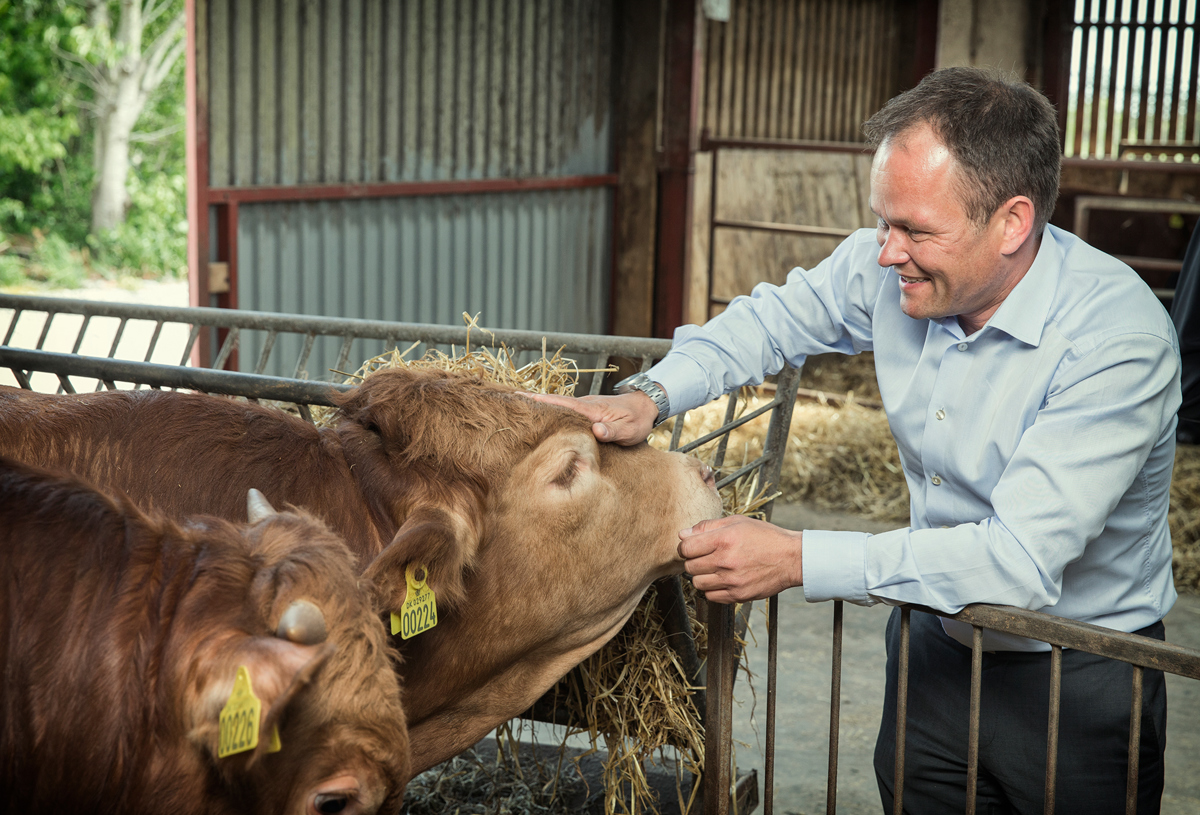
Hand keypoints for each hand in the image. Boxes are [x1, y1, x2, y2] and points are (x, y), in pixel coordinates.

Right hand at [522, 391, 658, 444]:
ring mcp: (585, 407)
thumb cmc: (638, 420)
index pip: (561, 404)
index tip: (520, 397)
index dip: (541, 401)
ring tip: (518, 409)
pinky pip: (565, 410)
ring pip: (558, 406)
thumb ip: (612, 432)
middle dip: (532, 401)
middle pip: (553, 402)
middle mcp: (584, 405)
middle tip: (509, 401)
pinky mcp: (587, 412)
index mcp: (590, 409)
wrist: (647, 406)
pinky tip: (543, 416)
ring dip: (540, 406)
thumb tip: (595, 431)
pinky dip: (551, 410)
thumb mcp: (629, 431)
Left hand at [678, 516, 802, 603]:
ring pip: (698, 583)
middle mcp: (725, 561)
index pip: (686, 548)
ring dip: (702, 576)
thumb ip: (707, 526)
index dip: (685, 547)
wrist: (791, 558)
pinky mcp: (738, 595)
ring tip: (715, 568)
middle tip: (705, 557)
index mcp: (723, 540)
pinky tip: (722, 579)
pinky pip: (711, 596)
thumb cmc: (765, 537)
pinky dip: (712, 589)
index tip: (691, 547)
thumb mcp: (737, 522)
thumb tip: (683, 534)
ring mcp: (731, 580)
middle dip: (693, 561)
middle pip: (689, 566)